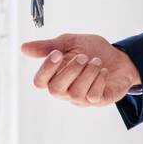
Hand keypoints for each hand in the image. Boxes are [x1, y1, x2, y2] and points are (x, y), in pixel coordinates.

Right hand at [21, 33, 140, 106]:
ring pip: (75, 93)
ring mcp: (82, 98)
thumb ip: (48, 46)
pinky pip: (93, 96)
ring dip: (87, 74)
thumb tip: (23, 48)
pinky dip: (99, 80)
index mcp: (55, 76)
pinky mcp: (98, 100)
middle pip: (55, 90)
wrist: (119, 56)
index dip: (46, 69)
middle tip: (83, 57)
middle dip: (70, 70)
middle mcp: (66, 90)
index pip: (40, 82)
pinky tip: (103, 71)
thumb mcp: (69, 42)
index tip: (57, 53)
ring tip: (96, 61)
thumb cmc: (91, 51)